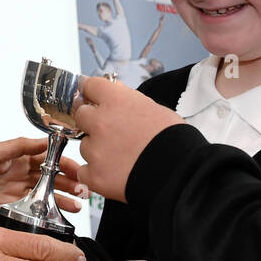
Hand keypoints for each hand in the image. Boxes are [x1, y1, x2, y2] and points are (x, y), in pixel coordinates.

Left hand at [0, 137, 86, 220]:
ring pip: (44, 197)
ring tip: (76, 206)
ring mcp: (14, 194)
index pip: (47, 160)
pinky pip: (30, 213)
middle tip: (83, 191)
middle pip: (50, 180)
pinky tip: (55, 218)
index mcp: (17, 159)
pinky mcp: (7, 210)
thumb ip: (20, 146)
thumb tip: (44, 140)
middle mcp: (18, 176)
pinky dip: (44, 216)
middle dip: (68, 184)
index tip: (78, 169)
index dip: (64, 164)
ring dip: (61, 200)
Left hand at [75, 75, 182, 201]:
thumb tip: (115, 89)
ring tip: (121, 157)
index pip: (89, 86)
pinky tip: (114, 174)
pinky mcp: (94, 175)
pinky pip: (85, 171)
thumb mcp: (154, 108)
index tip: (92, 97)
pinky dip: (96, 173)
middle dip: (91, 121)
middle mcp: (100, 122)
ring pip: (84, 145)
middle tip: (109, 131)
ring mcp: (95, 150)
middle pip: (80, 114)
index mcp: (116, 101)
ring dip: (97, 149)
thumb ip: (128, 98)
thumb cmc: (173, 140)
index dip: (92, 93)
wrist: (180, 173)